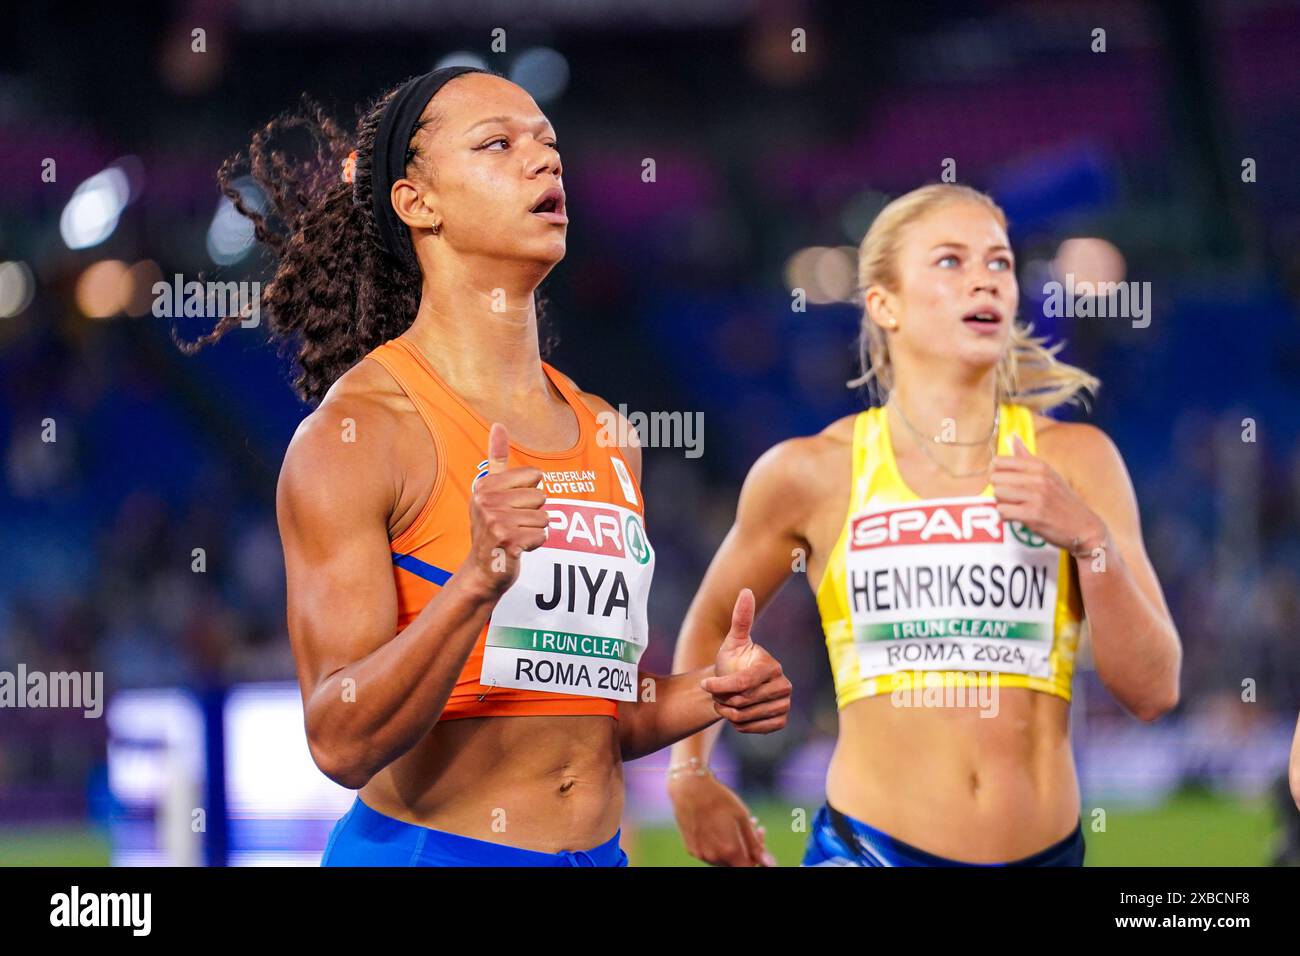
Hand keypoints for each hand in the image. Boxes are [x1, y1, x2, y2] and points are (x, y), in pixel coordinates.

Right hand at [463, 423, 549, 598]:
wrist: (483, 570)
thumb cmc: (492, 528)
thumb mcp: (490, 492)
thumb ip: (497, 460)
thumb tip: (498, 425)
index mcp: (484, 486)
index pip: (534, 476)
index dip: (530, 494)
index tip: (511, 508)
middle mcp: (486, 502)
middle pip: (541, 497)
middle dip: (533, 514)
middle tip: (513, 526)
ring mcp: (495, 522)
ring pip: (544, 517)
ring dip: (535, 531)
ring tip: (515, 537)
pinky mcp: (507, 541)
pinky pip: (543, 535)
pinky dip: (535, 544)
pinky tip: (517, 549)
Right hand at [668, 772, 775, 866]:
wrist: (689, 788)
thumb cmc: (719, 799)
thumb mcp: (742, 818)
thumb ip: (755, 844)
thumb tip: (769, 863)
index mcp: (730, 851)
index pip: (749, 866)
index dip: (758, 856)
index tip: (760, 835)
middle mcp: (714, 857)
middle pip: (736, 863)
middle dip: (747, 848)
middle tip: (753, 826)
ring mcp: (701, 854)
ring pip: (723, 859)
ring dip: (733, 846)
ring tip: (735, 824)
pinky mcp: (691, 849)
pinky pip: (710, 853)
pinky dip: (718, 845)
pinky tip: (720, 827)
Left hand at [701, 589, 791, 733]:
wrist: (733, 686)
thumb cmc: (731, 661)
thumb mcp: (732, 641)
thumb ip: (740, 619)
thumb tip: (746, 590)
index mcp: (771, 666)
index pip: (741, 682)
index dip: (720, 685)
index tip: (704, 684)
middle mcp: (783, 685)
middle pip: (742, 701)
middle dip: (722, 699)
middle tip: (718, 693)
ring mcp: (784, 704)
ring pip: (745, 716)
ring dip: (728, 712)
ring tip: (726, 702)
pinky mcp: (781, 721)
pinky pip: (754, 728)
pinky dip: (739, 724)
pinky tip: (737, 713)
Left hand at [991, 435, 1107, 557]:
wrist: (1084, 526)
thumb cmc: (1062, 500)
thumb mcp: (1048, 474)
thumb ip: (1026, 457)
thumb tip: (1012, 437)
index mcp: (1039, 466)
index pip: (1000, 462)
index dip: (996, 473)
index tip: (1004, 481)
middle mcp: (1038, 478)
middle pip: (995, 479)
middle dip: (998, 490)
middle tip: (1011, 498)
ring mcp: (1036, 496)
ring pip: (998, 495)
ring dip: (1002, 504)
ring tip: (1015, 507)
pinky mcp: (1033, 515)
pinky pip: (1003, 512)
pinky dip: (1006, 516)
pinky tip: (1017, 517)